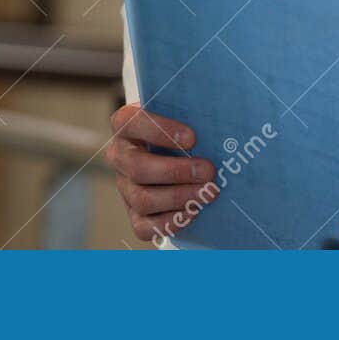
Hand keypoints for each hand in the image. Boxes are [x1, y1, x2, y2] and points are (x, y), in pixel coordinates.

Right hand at [105, 103, 218, 243]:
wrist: (178, 156)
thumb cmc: (181, 131)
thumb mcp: (182, 114)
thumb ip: (191, 112)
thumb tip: (218, 119)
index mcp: (126, 125)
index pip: (131, 122)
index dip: (160, 130)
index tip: (193, 138)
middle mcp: (120, 156)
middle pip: (137, 167)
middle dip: (177, 171)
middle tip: (208, 171)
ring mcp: (125, 187)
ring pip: (142, 199)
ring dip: (179, 197)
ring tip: (208, 193)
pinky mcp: (134, 214)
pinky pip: (144, 227)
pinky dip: (170, 222)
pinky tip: (193, 212)